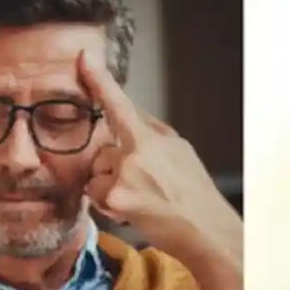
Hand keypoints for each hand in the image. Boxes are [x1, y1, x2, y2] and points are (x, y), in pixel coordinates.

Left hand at [79, 51, 241, 261]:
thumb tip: (130, 117)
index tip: (84, 58)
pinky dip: (109, 205)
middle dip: (112, 169)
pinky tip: (133, 211)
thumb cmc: (195, 193)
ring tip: (139, 199)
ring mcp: (125, 175)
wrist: (205, 230)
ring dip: (109, 188)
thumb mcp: (179, 151)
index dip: (99, 80)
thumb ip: (151, 132)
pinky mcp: (117, 198)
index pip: (120, 104)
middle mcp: (137, 152)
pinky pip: (97, 196)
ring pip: (96, 175)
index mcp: (152, 138)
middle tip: (142, 185)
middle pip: (102, 152)